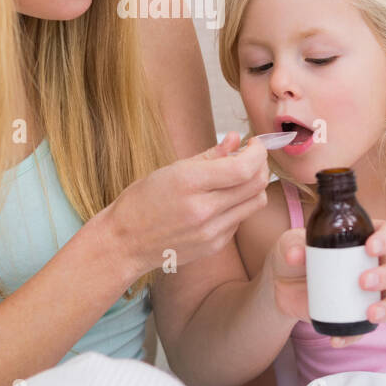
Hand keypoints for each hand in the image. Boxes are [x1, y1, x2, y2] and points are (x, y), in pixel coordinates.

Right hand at [107, 131, 270, 274]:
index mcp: (189, 183)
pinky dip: (238, 205)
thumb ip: (210, 155)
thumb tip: (237, 139)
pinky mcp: (214, 246)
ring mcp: (211, 232)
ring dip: (253, 186)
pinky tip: (220, 201)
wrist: (125, 242)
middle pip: (255, 185)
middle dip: (260, 166)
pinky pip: (240, 220)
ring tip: (238, 178)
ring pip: (254, 204)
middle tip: (251, 157)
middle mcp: (203, 210)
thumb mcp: (172, 169)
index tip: (254, 145)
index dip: (257, 153)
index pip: (243, 168)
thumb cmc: (143, 200)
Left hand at [265, 217, 385, 345]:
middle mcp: (374, 265)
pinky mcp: (356, 315)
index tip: (370, 247)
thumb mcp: (290, 244)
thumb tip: (295, 255)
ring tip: (370, 314)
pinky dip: (354, 335)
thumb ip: (293, 245)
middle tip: (363, 281)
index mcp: (364, 239)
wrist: (281, 285)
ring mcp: (369, 293)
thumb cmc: (294, 255)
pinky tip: (338, 339)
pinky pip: (365, 329)